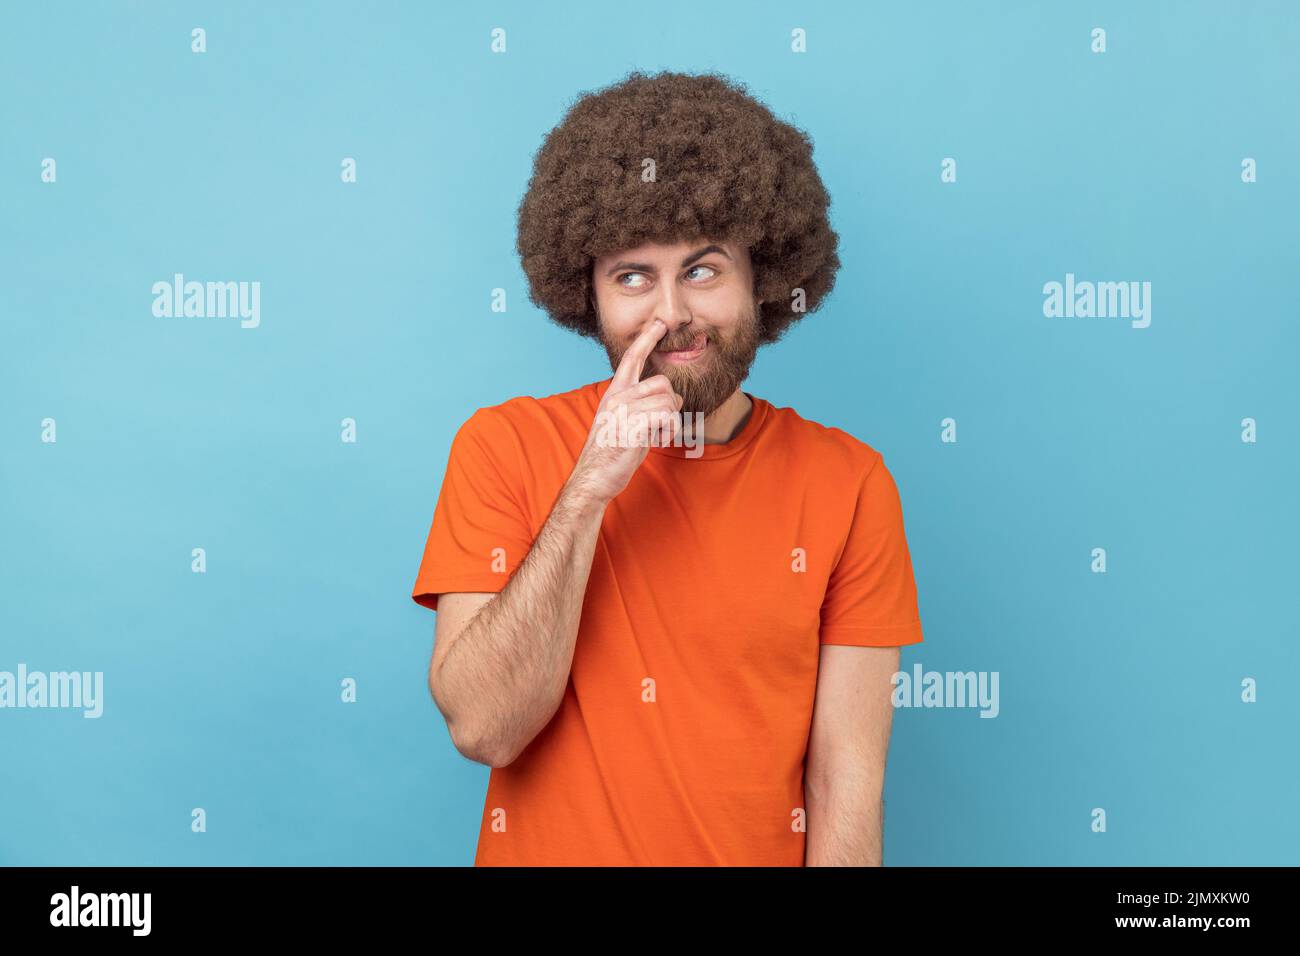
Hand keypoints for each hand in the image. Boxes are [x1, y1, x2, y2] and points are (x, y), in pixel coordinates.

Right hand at [567, 319, 683, 504]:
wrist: (594, 477)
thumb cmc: (613, 453)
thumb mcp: (627, 422)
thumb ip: (645, 406)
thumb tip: (676, 398)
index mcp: (614, 392)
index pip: (631, 358)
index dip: (647, 339)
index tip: (658, 323)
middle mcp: (617, 396)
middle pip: (662, 383)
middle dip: (670, 404)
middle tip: (660, 424)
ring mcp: (623, 410)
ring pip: (668, 401)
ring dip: (670, 422)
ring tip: (655, 435)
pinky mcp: (632, 426)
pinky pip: (667, 416)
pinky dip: (669, 431)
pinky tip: (657, 441)